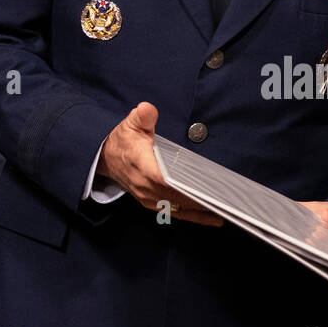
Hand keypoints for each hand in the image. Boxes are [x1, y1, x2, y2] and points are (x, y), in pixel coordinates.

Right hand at [97, 102, 221, 225]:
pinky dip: (193, 216)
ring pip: (176, 207)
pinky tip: (211, 217)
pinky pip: (174, 212)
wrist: (105, 157)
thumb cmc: (123, 140)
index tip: (200, 187)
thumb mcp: (131, 123)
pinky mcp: (151, 202)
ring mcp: (147, 196)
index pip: (161, 177)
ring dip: (198, 211)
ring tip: (222, 211)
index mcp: (141, 164)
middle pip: (174, 196)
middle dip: (198, 199)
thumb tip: (146, 109)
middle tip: (222, 200)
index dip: (180, 183)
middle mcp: (144, 185)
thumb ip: (142, 116)